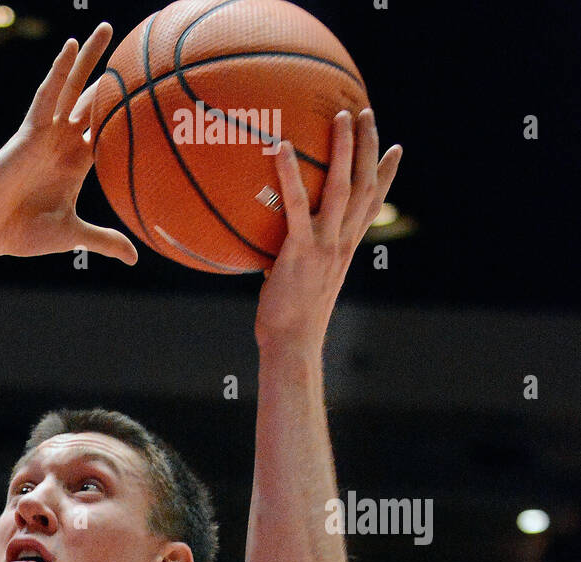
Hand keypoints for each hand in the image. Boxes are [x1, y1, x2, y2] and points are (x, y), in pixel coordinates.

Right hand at [0, 24, 136, 265]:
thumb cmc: (23, 234)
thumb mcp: (73, 234)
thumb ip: (104, 240)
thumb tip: (135, 258)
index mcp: (76, 164)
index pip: (108, 131)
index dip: (127, 114)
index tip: (152, 98)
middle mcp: (63, 142)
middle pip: (93, 101)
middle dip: (113, 77)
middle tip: (138, 52)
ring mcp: (47, 133)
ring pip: (72, 88)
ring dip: (88, 59)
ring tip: (105, 29)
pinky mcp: (29, 130)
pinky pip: (47, 95)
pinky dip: (58, 71)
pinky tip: (71, 47)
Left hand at [255, 109, 401, 352]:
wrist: (293, 345)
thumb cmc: (289, 323)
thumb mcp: (299, 286)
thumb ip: (293, 262)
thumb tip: (268, 253)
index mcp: (346, 250)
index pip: (373, 206)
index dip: (387, 176)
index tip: (396, 149)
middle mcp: (343, 243)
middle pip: (366, 185)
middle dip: (369, 146)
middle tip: (367, 112)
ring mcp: (326, 245)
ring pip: (343, 187)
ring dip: (345, 148)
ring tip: (342, 114)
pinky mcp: (301, 251)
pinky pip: (297, 205)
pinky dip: (290, 174)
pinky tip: (280, 147)